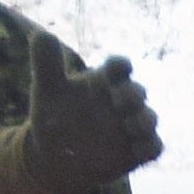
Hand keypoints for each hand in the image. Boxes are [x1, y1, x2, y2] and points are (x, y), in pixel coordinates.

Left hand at [29, 55, 165, 193]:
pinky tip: (137, 152)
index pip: (118, 68)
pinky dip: (149, 148)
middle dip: (133, 95)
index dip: (121, 66)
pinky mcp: (137, 151)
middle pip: (137, 93)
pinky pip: (152, 147)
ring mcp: (131, 127)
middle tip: (120, 100)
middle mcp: (122, 102)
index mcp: (104, 82)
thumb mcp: (47, 91)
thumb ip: (46, 64)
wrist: (55, 159)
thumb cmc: (54, 118)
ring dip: (144, 121)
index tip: (121, 67)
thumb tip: (41, 34)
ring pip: (148, 119)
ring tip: (131, 126)